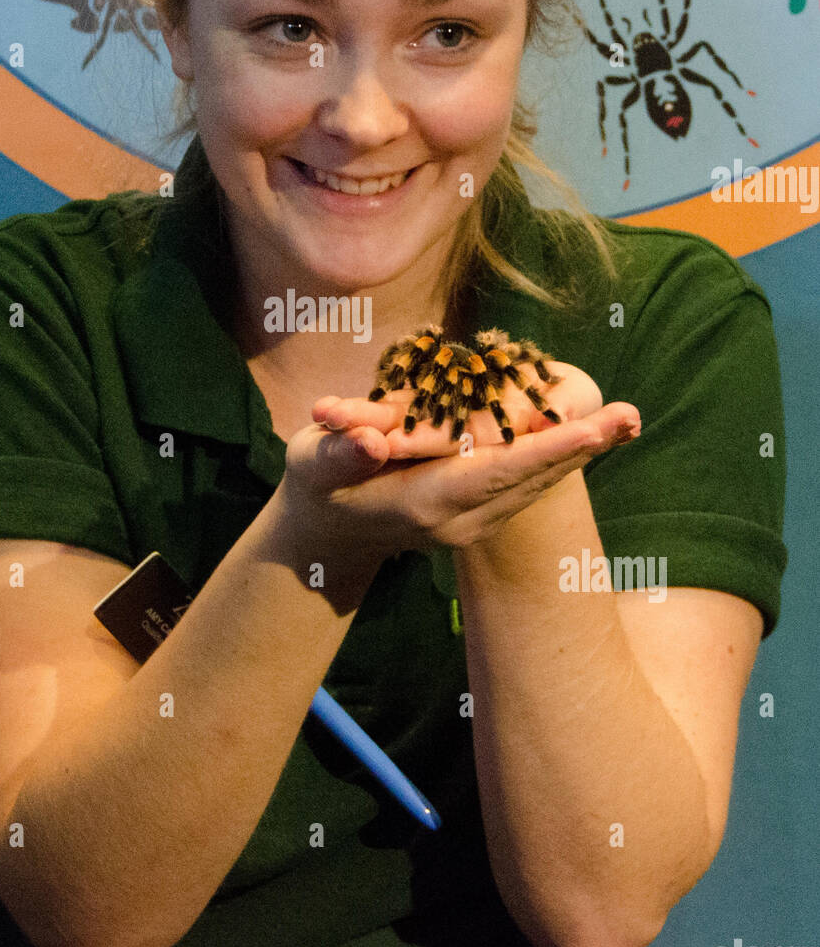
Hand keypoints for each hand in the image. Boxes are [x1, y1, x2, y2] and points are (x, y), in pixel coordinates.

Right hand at [277, 360, 639, 560]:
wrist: (329, 530)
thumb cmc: (318, 484)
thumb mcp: (316, 465)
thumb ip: (343, 453)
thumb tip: (374, 440)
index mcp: (425, 503)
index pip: (496, 473)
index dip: (543, 449)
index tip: (589, 429)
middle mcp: (460, 520)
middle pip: (531, 480)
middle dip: (581, 447)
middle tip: (630, 415)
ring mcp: (473, 522)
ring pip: (537, 484)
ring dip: (582, 450)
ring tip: (627, 419)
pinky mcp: (480, 513)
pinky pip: (528, 483)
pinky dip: (561, 456)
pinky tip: (595, 433)